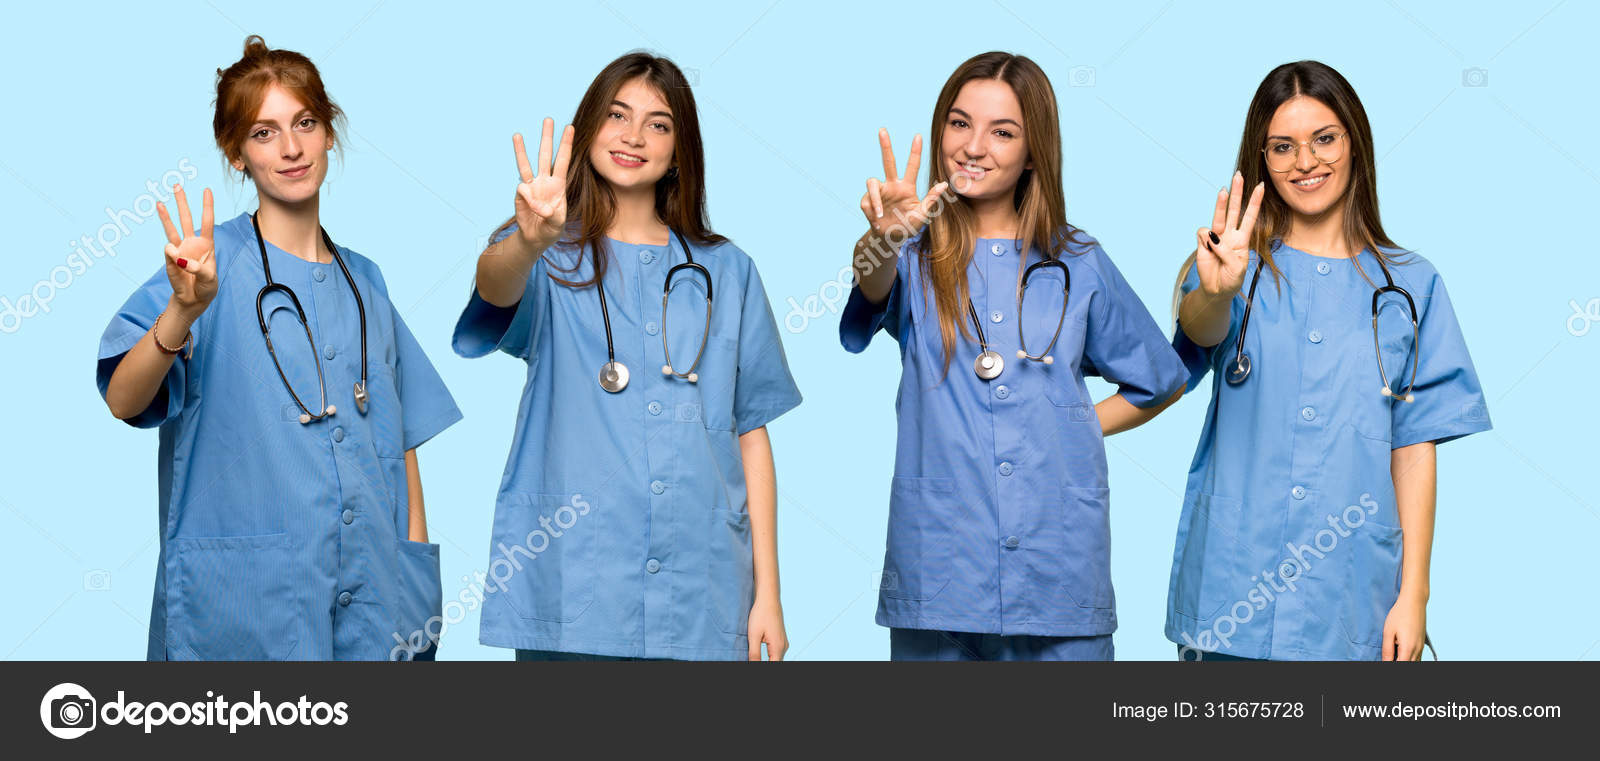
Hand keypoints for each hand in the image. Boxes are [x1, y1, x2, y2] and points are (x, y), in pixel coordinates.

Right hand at [156, 184, 215, 318]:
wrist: (193, 300)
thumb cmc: (205, 287)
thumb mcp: (208, 279)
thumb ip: (195, 267)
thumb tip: (174, 254)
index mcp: (207, 244)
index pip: (207, 222)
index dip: (207, 206)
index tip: (207, 190)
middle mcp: (192, 243)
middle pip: (187, 219)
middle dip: (182, 203)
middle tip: (177, 185)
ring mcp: (179, 250)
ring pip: (172, 229)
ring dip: (165, 216)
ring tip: (159, 201)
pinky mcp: (170, 260)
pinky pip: (168, 253)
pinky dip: (171, 254)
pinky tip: (174, 255)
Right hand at [512, 118, 573, 251]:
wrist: (536, 237)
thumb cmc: (551, 228)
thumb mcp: (556, 224)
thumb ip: (550, 214)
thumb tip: (536, 202)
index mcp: (558, 185)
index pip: (563, 160)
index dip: (566, 144)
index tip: (569, 128)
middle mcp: (544, 181)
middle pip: (545, 155)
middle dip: (547, 137)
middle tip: (548, 119)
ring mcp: (531, 186)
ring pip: (526, 164)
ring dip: (521, 149)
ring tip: (517, 134)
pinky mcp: (520, 195)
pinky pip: (522, 191)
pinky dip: (527, 198)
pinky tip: (532, 208)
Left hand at [746, 596, 787, 660]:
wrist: (768, 599)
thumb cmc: (761, 614)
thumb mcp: (753, 635)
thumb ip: (754, 654)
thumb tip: (753, 664)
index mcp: (778, 647)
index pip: (773, 666)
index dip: (762, 666)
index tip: (754, 661)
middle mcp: (783, 646)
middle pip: (775, 663)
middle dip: (763, 663)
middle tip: (753, 657)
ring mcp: (783, 642)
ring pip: (775, 658)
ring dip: (766, 660)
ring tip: (755, 655)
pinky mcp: (780, 638)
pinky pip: (775, 652)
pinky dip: (768, 655)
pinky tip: (759, 650)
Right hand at [860, 128, 946, 242]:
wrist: (890, 240)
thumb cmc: (908, 227)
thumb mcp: (922, 216)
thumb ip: (931, 200)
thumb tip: (943, 184)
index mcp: (906, 188)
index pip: (912, 166)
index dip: (915, 152)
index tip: (918, 136)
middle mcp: (892, 186)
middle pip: (888, 162)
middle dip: (885, 146)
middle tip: (882, 130)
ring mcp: (879, 193)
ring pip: (871, 180)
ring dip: (875, 197)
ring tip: (880, 213)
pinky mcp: (867, 201)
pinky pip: (868, 200)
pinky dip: (873, 208)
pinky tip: (877, 218)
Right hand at [1193, 171, 1262, 297]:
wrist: (1216, 290)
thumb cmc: (1231, 279)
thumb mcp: (1237, 267)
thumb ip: (1226, 251)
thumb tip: (1212, 236)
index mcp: (1242, 239)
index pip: (1250, 217)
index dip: (1255, 202)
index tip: (1260, 187)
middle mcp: (1229, 235)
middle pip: (1235, 210)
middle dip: (1237, 193)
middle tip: (1238, 176)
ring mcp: (1215, 238)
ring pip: (1218, 215)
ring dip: (1221, 203)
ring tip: (1223, 190)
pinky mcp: (1202, 243)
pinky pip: (1203, 233)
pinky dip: (1206, 239)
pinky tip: (1208, 248)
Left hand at [1381, 593, 1426, 660]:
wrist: (1414, 601)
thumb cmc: (1399, 614)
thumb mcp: (1388, 632)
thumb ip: (1387, 649)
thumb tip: (1385, 662)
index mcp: (1408, 648)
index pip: (1400, 665)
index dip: (1391, 665)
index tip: (1385, 660)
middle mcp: (1417, 650)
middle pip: (1408, 665)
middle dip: (1398, 662)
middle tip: (1388, 657)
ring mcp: (1421, 647)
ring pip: (1414, 662)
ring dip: (1404, 661)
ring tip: (1394, 654)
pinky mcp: (1422, 643)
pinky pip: (1417, 657)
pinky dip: (1410, 658)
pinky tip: (1401, 652)